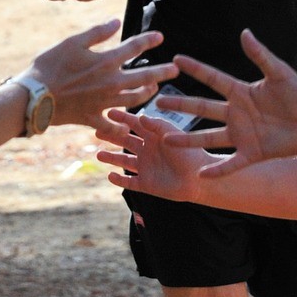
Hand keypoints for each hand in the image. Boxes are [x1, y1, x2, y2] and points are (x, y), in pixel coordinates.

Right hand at [23, 20, 177, 128]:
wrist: (33, 97)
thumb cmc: (49, 65)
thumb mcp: (72, 42)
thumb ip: (97, 33)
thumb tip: (117, 22)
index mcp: (106, 62)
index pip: (134, 48)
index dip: (149, 40)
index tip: (161, 37)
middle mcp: (110, 83)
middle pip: (144, 77)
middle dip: (161, 72)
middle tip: (175, 70)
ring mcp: (103, 102)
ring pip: (133, 100)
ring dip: (146, 95)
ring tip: (154, 90)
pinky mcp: (92, 118)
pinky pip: (112, 126)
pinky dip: (121, 128)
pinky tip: (128, 128)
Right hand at [95, 109, 217, 202]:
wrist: (200, 178)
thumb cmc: (189, 153)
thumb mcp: (172, 135)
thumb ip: (156, 126)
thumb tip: (139, 117)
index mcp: (155, 136)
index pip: (134, 125)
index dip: (122, 119)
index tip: (108, 112)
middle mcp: (148, 150)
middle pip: (125, 142)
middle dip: (111, 137)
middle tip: (96, 131)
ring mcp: (146, 167)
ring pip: (124, 161)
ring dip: (111, 158)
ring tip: (99, 154)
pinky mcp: (147, 184)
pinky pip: (129, 182)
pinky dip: (119, 180)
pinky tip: (109, 175)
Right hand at [159, 31, 296, 176]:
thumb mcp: (279, 73)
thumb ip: (260, 55)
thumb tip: (245, 32)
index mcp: (242, 93)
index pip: (213, 79)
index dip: (196, 69)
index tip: (176, 59)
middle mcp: (236, 114)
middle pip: (202, 108)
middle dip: (180, 106)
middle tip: (157, 103)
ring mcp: (242, 134)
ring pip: (208, 137)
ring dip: (187, 140)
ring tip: (166, 139)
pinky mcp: (253, 153)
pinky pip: (231, 163)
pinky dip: (217, 169)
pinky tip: (201, 174)